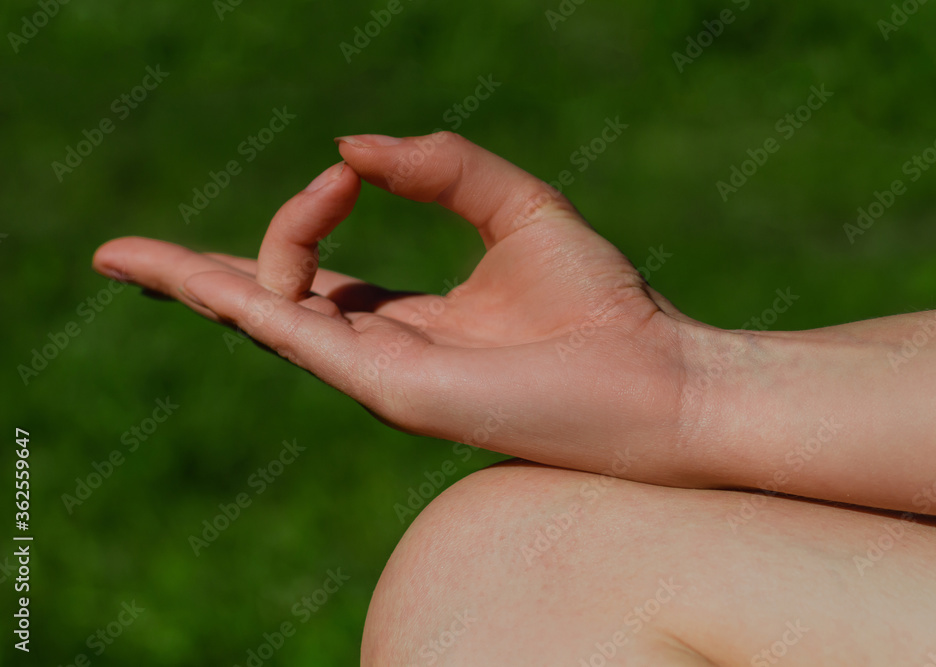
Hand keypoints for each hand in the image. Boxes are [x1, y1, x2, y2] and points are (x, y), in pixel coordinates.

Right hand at [94, 132, 723, 484]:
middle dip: (196, 277)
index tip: (345, 174)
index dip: (305, 213)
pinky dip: (246, 297)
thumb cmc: (602, 303)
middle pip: (270, 307)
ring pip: (267, 321)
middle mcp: (384, 351)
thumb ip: (442, 167)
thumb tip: (350, 149)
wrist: (655, 373)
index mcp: (412, 318)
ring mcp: (382, 375)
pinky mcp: (394, 388)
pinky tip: (193, 274)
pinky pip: (300, 335)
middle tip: (121, 255)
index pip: (318, 274)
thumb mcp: (516, 207)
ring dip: (198, 282)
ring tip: (127, 257)